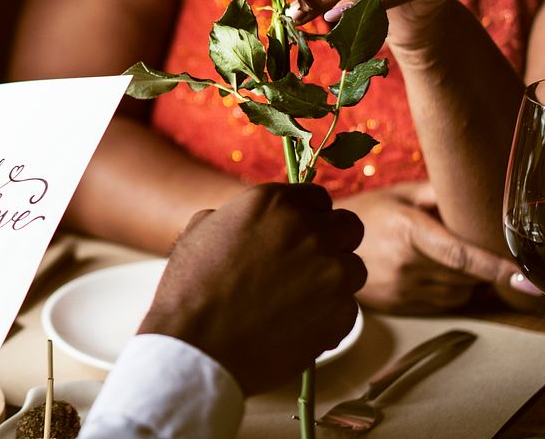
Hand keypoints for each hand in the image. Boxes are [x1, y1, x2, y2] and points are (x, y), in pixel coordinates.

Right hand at [138, 183, 365, 396]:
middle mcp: (310, 230)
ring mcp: (331, 272)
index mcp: (274, 203)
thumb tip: (254, 223)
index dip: (310, 216)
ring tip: (300, 300)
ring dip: (333, 281)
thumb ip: (239, 216)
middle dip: (332, 243)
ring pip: (354, 268)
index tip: (300, 234)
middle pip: (347, 227)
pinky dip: (330, 317)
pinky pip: (348, 308)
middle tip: (308, 265)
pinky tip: (298, 325)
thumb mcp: (202, 231)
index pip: (318, 198)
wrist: (198, 346)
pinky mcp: (341, 314)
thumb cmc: (190, 289)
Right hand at [336, 183, 524, 312]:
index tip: (524, 278)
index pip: (459, 253)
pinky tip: (427, 271)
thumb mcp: (399, 194)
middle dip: (476, 262)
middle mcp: (405, 263)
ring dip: (462, 277)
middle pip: (465, 273)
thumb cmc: (365, 213)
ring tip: (437, 255)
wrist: (323, 247)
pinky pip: (443, 304)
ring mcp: (401, 288)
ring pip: (459, 291)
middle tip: (459, 240)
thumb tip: (477, 194)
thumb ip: (438, 194)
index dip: (494, 267)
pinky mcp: (400, 306)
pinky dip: (447, 289)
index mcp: (407, 229)